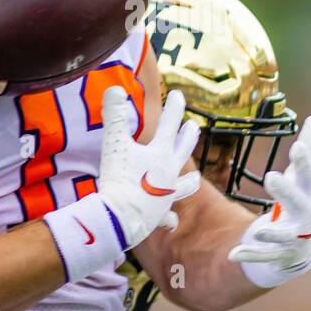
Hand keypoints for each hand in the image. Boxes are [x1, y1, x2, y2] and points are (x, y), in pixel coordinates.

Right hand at [97, 85, 200, 249]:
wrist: (119, 218)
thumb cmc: (118, 180)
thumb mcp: (114, 145)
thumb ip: (115, 116)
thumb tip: (114, 88)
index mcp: (161, 154)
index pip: (169, 125)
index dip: (174, 108)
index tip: (179, 94)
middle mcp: (169, 173)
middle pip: (184, 151)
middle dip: (188, 136)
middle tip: (193, 126)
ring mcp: (166, 195)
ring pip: (184, 186)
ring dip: (190, 181)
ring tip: (196, 177)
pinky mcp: (159, 215)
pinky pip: (166, 218)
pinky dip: (167, 219)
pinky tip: (171, 222)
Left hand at [229, 114, 310, 287]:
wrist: (302, 250)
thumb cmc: (301, 204)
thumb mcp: (304, 178)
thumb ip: (309, 149)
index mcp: (310, 196)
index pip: (309, 177)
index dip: (305, 164)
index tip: (297, 147)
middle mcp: (306, 220)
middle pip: (300, 206)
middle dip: (288, 193)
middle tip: (271, 176)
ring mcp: (293, 241)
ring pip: (283, 238)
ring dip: (272, 233)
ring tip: (259, 231)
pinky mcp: (276, 258)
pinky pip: (262, 258)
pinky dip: (249, 256)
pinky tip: (233, 255)